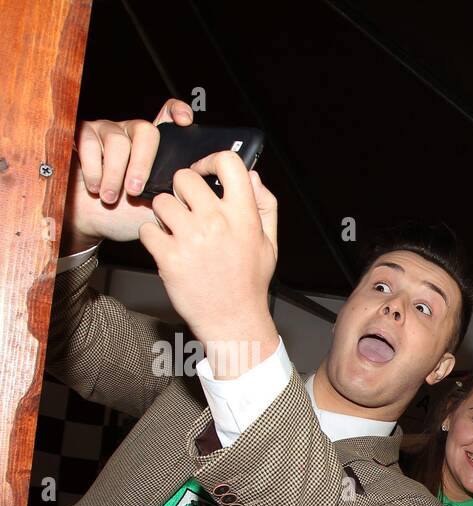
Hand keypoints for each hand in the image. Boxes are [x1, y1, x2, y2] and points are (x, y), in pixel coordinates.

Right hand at [62, 99, 193, 253]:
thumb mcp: (155, 206)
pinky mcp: (81, 134)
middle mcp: (131, 132)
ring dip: (114, 174)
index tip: (185, 121)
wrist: (89, 220)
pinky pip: (88, 142)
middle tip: (134, 191)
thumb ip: (170, 192)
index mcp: (154, 148)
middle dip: (142, 164)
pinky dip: (93, 169)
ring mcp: (106, 131)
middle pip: (145, 130)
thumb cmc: (125, 214)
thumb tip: (188, 186)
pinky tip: (95, 188)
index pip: (168, 116)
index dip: (177, 111)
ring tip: (110, 198)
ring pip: (117, 141)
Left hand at [139, 151, 278, 376]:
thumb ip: (265, 206)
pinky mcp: (169, 256)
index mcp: (244, 216)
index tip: (205, 172)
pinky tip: (168, 250)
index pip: (228, 164)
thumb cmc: (249, 282)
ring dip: (165, 215)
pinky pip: (148, 229)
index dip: (212, 160)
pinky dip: (153, 238)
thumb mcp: (268, 243)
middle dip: (182, 191)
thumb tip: (252, 175)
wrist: (233, 321)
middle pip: (185, 177)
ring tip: (176, 232)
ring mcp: (191, 239)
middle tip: (187, 209)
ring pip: (161, 202)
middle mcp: (217, 222)